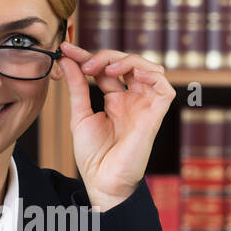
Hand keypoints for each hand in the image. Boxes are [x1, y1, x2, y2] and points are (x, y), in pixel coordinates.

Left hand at [58, 41, 174, 210]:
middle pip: (127, 64)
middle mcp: (133, 100)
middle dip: (105, 56)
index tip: (66, 48)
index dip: (88, 56)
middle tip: (84, 63)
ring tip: (105, 69)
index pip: (106, 70)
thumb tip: (67, 60)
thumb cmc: (93, 156)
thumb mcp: (80, 114)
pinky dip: (151, 74)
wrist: (103, 181)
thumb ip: (77, 86)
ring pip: (148, 68)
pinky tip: (131, 74)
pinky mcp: (156, 114)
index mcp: (116, 101)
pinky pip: (164, 86)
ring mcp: (145, 106)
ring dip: (127, 61)